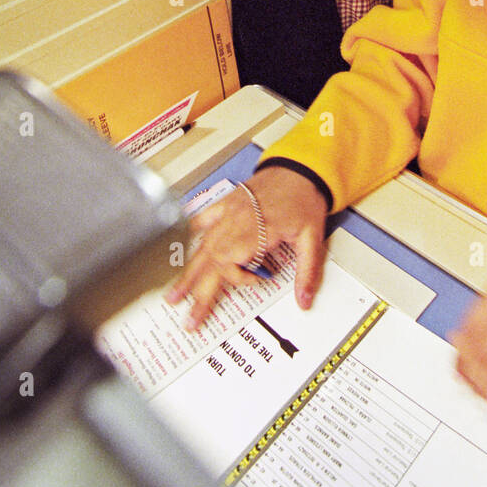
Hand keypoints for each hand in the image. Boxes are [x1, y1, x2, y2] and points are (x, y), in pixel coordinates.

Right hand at [167, 168, 328, 329]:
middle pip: (211, 261)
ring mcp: (228, 211)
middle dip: (198, 293)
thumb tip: (304, 299)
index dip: (240, 279)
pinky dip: (189, 232)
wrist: (300, 167)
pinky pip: (202, 218)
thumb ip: (307, 271)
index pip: (232, 263)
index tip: (258, 280)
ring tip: (174, 294)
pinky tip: (178, 245)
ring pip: (202, 245)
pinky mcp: (226, 202)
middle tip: (190, 319)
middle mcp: (237, 220)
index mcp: (257, 229)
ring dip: (187, 273)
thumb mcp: (312, 237)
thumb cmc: (305, 197)